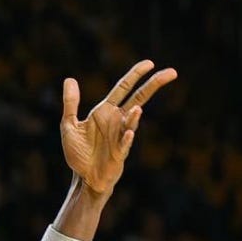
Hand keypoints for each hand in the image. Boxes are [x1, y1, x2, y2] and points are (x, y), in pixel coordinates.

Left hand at [60, 59, 176, 193]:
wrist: (84, 177)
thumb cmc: (78, 152)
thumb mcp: (69, 126)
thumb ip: (70, 104)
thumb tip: (69, 79)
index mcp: (105, 111)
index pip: (124, 88)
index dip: (135, 75)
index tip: (150, 63)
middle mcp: (117, 121)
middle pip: (139, 98)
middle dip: (153, 85)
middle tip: (172, 72)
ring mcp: (120, 136)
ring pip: (131, 122)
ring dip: (134, 117)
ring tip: (137, 109)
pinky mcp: (118, 154)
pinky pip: (124, 144)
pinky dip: (126, 139)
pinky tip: (129, 133)